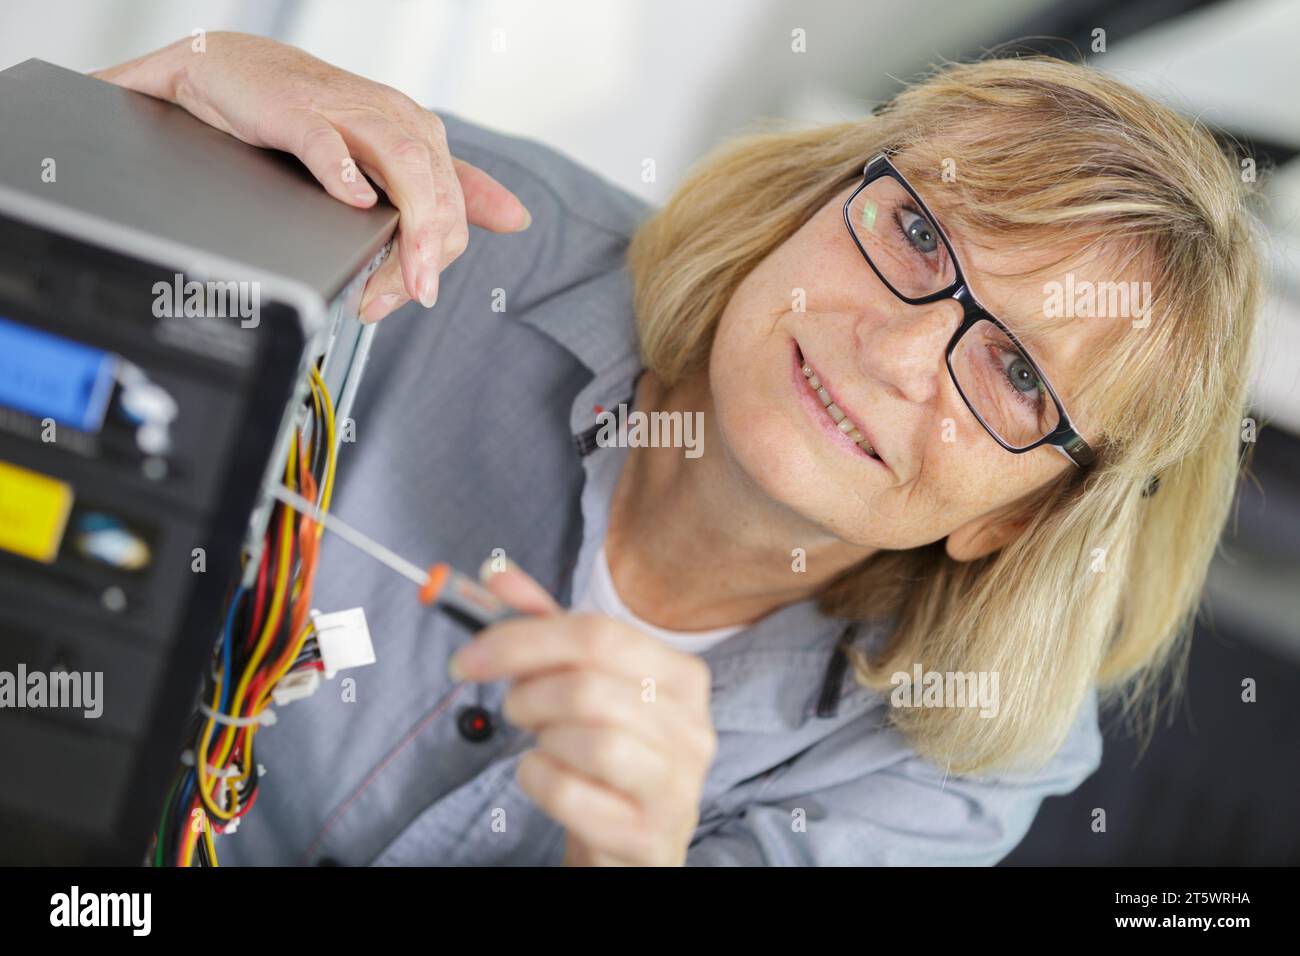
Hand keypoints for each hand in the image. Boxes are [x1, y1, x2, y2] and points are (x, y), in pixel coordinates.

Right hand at [94, 32, 530, 322]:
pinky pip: (329, 141)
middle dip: (426, 256)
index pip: (451, 206)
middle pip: (434, 192)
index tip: (416, 298)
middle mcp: (393, 120)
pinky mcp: (298, 109)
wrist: (226, 69)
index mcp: (417, 134)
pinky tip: (353, 204)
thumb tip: (516, 217)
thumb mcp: (385, 155)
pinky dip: (344, 173)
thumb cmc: (304, 114)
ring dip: (409, 228)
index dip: (439, 258)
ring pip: (403, 165)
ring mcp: (347, 112)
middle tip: (407, 300)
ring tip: (402, 279)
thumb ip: (447, 188)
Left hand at [450, 562, 717, 865]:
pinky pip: (571, 792)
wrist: (629, 838)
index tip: (469, 656)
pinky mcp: (648, 835)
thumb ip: (543, 626)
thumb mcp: (580, 681)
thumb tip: (495, 573)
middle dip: (528, 693)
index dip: (522, 638)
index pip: (598, 634)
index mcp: (682, 677)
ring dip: (540, 738)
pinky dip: (538, 780)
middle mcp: (693, 728)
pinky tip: (545, 778)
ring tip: (540, 742)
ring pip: (589, 739)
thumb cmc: (602, 754)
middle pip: (589, 685)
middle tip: (511, 707)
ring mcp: (677, 786)